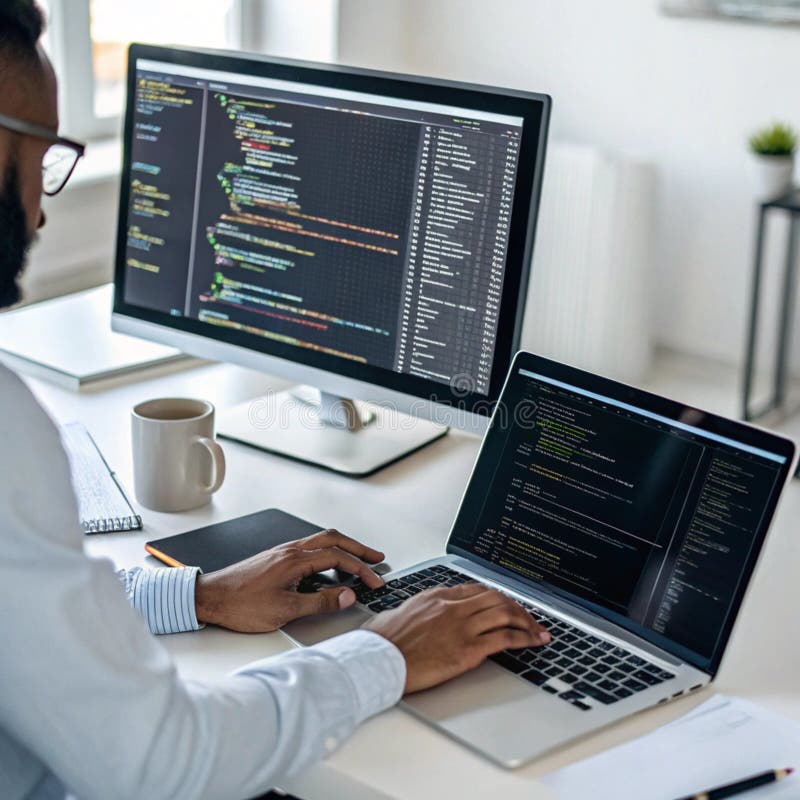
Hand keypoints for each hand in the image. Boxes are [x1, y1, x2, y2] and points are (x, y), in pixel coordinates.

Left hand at [194, 529, 384, 632]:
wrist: (209, 597)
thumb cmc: (240, 604)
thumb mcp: (285, 610)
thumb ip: (320, 602)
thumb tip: (348, 596)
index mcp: (295, 560)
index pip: (338, 558)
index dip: (361, 570)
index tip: (375, 582)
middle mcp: (290, 550)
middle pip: (333, 540)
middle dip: (358, 548)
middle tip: (377, 558)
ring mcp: (282, 552)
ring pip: (321, 541)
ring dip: (343, 548)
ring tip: (359, 559)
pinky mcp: (276, 557)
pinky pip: (309, 547)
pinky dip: (327, 552)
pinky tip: (328, 566)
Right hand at [363, 583, 549, 693]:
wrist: (377, 660)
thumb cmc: (379, 643)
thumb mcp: (393, 616)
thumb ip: (407, 612)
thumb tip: (405, 616)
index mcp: (435, 597)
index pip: (475, 590)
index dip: (495, 597)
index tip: (504, 604)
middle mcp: (452, 607)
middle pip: (495, 598)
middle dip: (516, 607)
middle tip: (528, 617)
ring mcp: (461, 626)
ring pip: (506, 613)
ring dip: (526, 621)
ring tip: (537, 630)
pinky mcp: (468, 649)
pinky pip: (504, 638)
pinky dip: (524, 638)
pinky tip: (532, 642)